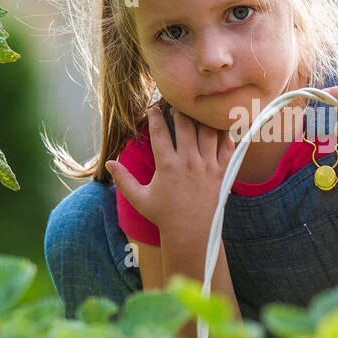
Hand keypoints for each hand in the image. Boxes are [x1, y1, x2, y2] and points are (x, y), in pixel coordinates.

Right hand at [106, 105, 235, 234]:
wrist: (193, 233)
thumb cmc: (164, 216)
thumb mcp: (139, 198)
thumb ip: (123, 180)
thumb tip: (109, 162)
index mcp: (167, 166)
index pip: (159, 131)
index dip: (155, 115)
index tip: (153, 108)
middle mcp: (189, 162)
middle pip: (186, 124)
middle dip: (179, 110)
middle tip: (175, 105)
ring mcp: (209, 165)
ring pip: (208, 130)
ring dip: (201, 117)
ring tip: (195, 112)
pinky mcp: (224, 171)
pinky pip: (227, 144)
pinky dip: (223, 132)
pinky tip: (216, 126)